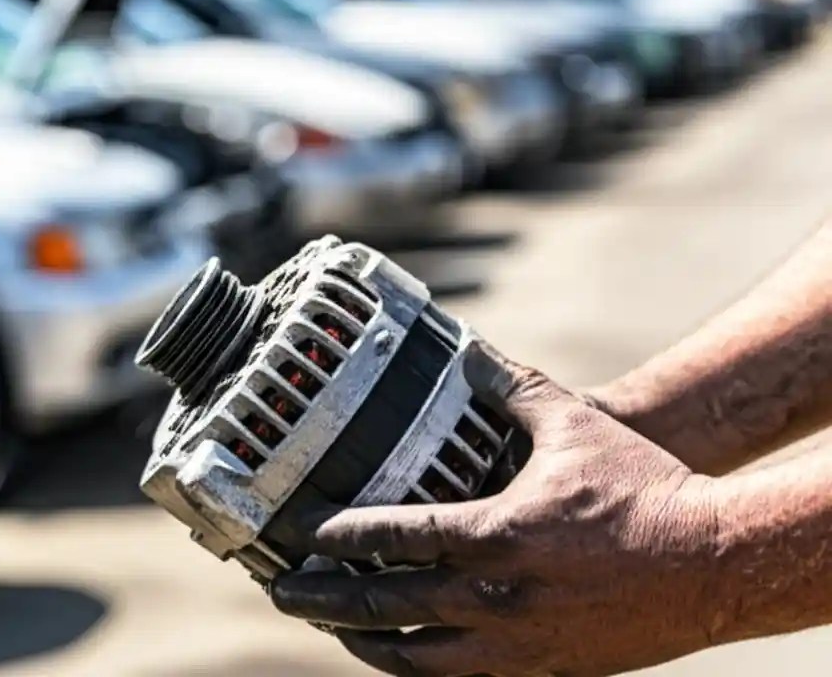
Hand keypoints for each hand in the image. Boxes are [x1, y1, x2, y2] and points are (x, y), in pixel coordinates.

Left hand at [268, 345, 724, 676]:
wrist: (718, 562)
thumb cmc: (646, 489)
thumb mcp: (573, 425)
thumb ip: (511, 388)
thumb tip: (468, 355)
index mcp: (496, 536)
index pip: (393, 538)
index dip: (338, 537)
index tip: (300, 535)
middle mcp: (496, 599)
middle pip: (386, 609)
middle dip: (323, 601)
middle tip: (282, 591)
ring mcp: (519, 644)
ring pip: (419, 661)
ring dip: (367, 645)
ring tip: (335, 632)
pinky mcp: (545, 669)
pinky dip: (424, 670)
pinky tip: (407, 659)